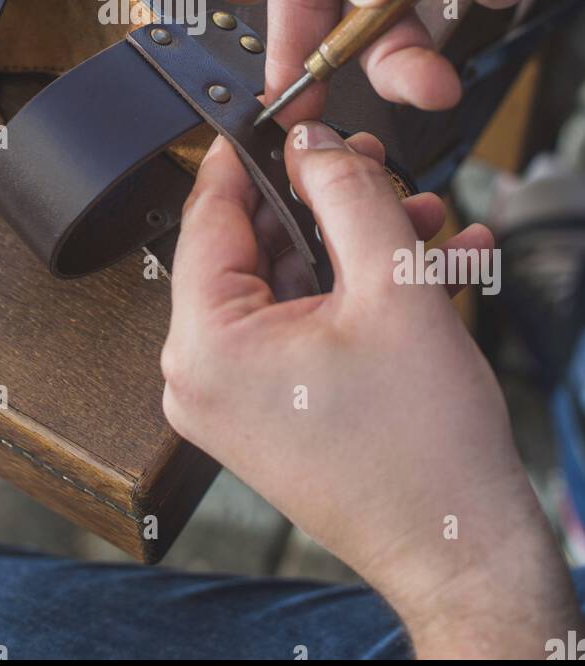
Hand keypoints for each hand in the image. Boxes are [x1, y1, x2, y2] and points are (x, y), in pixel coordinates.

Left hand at [163, 125, 579, 657]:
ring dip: (357, 245)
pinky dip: (359, 294)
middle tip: (378, 169)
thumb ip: (346, 195)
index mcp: (207, 345)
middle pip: (256, 246)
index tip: (280, 117)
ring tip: (423, 221)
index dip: (251, 155)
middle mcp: (202, 374)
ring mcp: (235, 397)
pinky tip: (429, 266)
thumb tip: (314, 144)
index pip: (210, 213)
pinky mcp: (271, 408)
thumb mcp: (392, 287)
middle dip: (327, 203)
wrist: (462, 548)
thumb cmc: (424, 451)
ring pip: (291, 282)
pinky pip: (304, 325)